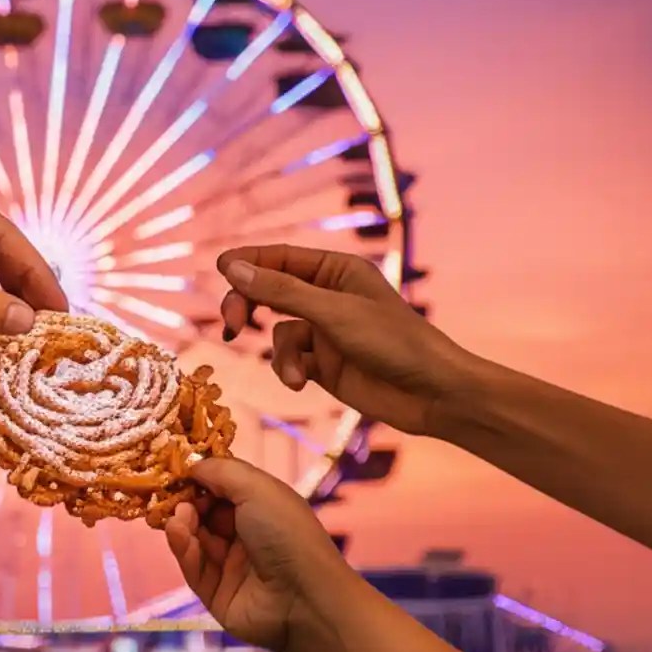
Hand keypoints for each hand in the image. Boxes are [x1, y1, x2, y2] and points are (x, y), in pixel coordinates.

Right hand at [166, 459, 365, 651]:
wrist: (303, 597)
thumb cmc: (285, 532)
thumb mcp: (256, 487)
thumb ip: (220, 471)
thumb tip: (191, 466)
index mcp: (261, 507)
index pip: (222, 489)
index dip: (199, 479)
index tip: (177, 471)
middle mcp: (246, 534)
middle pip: (204, 514)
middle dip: (187, 502)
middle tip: (175, 496)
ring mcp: (231, 565)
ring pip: (195, 540)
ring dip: (183, 525)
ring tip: (178, 517)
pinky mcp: (216, 593)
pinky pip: (194, 569)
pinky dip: (185, 549)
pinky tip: (179, 533)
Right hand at [218, 244, 477, 435]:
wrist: (432, 394)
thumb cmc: (394, 343)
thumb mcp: (333, 313)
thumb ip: (280, 292)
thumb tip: (231, 268)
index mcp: (336, 270)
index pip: (280, 257)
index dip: (247, 261)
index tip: (218, 269)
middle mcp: (327, 296)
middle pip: (269, 292)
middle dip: (250, 307)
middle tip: (232, 323)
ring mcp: (324, 331)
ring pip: (277, 333)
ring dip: (280, 355)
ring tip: (295, 373)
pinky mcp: (323, 364)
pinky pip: (288, 360)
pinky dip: (290, 371)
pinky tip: (302, 383)